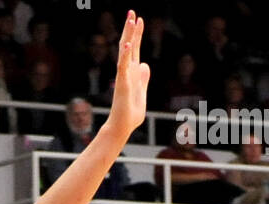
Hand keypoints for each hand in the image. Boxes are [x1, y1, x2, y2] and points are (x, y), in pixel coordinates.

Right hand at [108, 13, 149, 139]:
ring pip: (125, 51)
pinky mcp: (122, 83)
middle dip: (131, 28)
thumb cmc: (131, 113)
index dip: (137, 34)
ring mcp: (124, 75)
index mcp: (133, 72)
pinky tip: (128, 43)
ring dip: (128, 35)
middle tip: (132, 12)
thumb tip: (145, 65)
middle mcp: (127, 71)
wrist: (123, 126)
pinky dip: (125, 55)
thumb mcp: (142, 91)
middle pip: (128, 44)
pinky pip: (123, 66)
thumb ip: (143, 78)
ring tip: (131, 19)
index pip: (134, 48)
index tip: (139, 19)